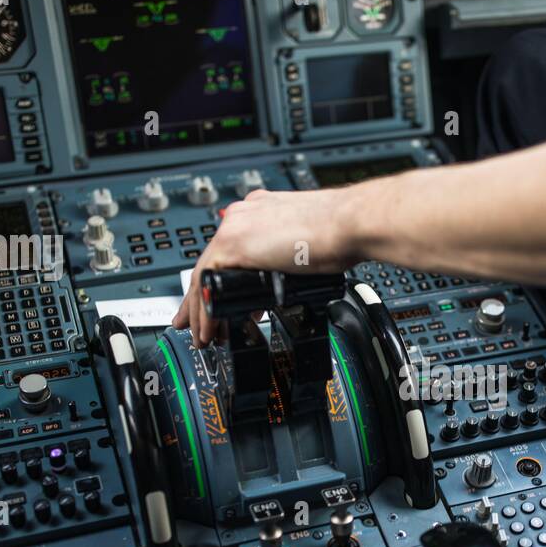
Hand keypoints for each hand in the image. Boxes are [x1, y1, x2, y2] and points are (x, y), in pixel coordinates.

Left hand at [172, 188, 353, 346]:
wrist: (349, 223)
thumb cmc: (342, 231)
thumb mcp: (306, 244)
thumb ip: (288, 255)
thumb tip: (285, 275)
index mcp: (260, 211)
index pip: (230, 250)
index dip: (222, 279)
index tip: (220, 300)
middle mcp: (243, 215)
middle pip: (211, 262)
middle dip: (201, 298)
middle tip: (196, 322)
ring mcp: (236, 228)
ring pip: (203, 274)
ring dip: (200, 311)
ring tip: (203, 335)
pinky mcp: (233, 245)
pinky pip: (207, 284)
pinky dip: (206, 312)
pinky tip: (210, 330)